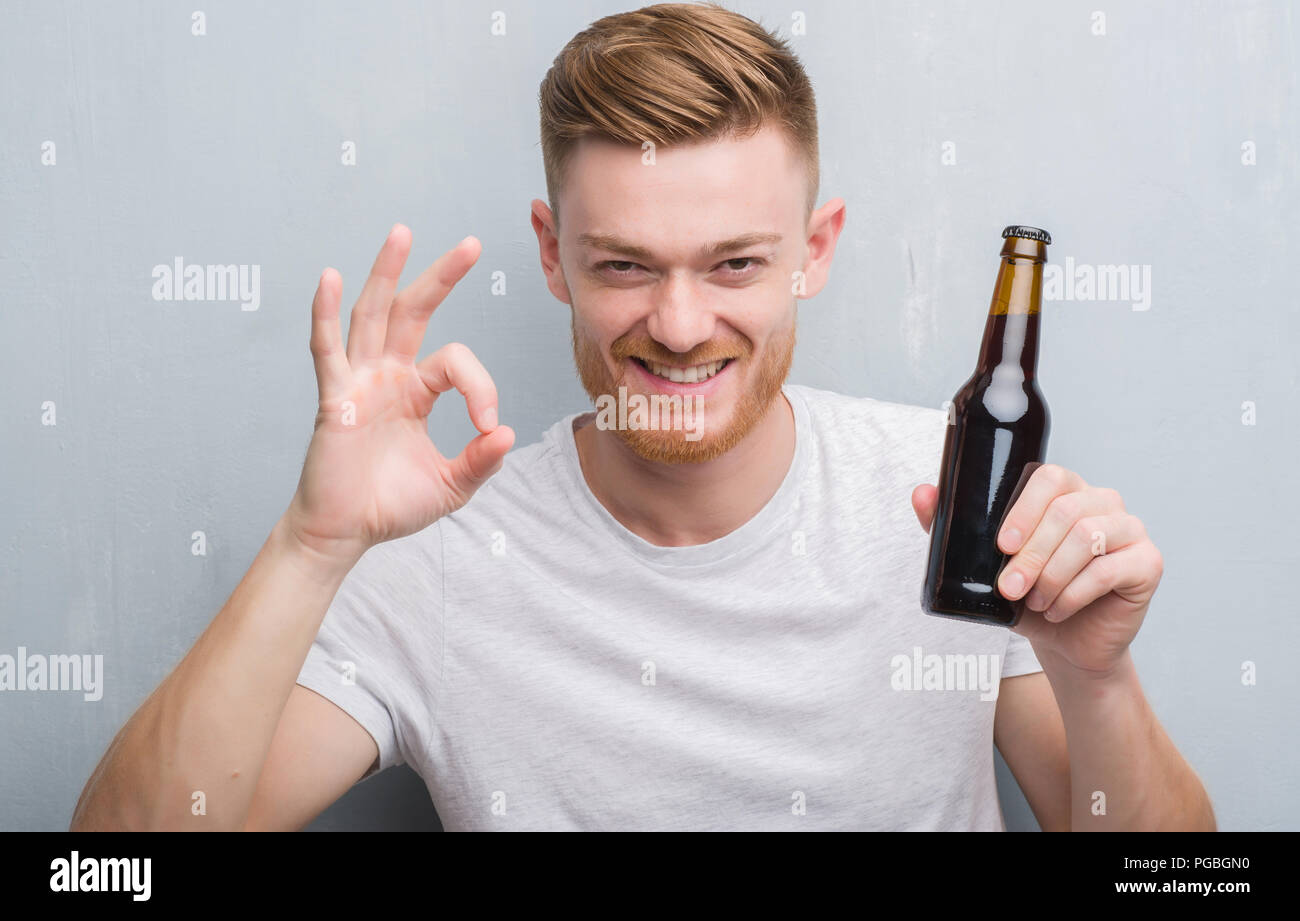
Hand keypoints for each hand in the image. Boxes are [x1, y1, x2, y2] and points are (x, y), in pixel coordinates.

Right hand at [284, 224, 514, 563]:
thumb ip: (480, 460)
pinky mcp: (334, 399)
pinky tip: (331, 278)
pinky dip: (326, 314)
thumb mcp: (452, 485)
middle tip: (473, 243)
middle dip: (442, 276)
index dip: (481, 388)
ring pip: (373, 315)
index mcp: (417, 391)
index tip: (488, 428)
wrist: (347, 533)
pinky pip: (327, 350)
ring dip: (387, 273)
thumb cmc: (392, 505)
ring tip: (402, 232)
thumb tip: (508, 432)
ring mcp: (359, 382)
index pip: (457, 362)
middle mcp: (388, 376)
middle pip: (415, 311)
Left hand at [911, 464, 1162, 677]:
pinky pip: (1109, 569)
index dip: (1024, 508)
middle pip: (1067, 511)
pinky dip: (1074, 594)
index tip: (1001, 545)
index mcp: (1066, 491)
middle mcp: (1103, 502)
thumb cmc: (1029, 597)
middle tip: (1010, 587)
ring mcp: (1130, 530)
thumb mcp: (984, 565)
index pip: (1050, 476)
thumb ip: (950, 528)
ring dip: (1052, 575)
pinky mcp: (1147, 563)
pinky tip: (1059, 610)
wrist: (1067, 644)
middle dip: (1031, 554)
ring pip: (1088, 537)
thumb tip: (922, 493)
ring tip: (1036, 601)